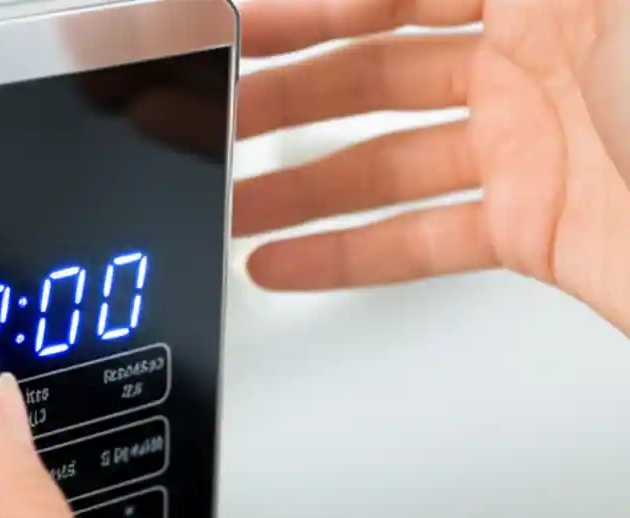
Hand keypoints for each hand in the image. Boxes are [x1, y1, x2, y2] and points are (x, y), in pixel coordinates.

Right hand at [238, 0, 629, 334]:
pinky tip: (286, 260)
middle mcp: (530, 63)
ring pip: (384, 167)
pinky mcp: (536, 228)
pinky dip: (345, 258)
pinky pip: (420, 242)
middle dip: (280, 100)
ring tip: (231, 201)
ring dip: (297, 188)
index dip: (305, 15)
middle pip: (371, 78)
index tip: (236, 34)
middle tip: (214, 120)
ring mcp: (531, 149)